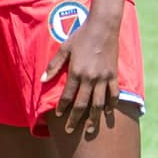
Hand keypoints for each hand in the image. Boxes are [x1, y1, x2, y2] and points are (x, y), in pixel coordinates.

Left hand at [43, 12, 119, 137]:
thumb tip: (43, 80)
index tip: (59, 116)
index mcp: (76, 72)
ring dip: (94, 118)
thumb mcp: (64, 48)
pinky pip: (113, 94)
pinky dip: (111, 105)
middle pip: (82, 104)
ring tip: (90, 130)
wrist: (103, 26)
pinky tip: (107, 113)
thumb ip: (54, 65)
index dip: (62, 107)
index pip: (67, 96)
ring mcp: (104, 77)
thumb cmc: (81, 35)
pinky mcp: (114, 75)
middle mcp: (90, 78)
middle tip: (71, 131)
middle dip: (76, 119)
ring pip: (99, 103)